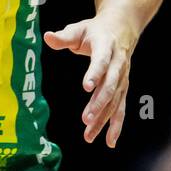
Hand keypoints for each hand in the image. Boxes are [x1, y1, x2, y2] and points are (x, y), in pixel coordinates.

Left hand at [43, 11, 138, 146]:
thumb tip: (47, 37)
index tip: (86, 86)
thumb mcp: (78, 29)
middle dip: (99, 103)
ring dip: (103, 119)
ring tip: (89, 134)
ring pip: (115, 101)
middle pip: (110, 85)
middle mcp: (118, 65)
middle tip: (85, 118)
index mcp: (106, 47)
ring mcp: (122, 79)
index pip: (101, 61)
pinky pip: (120, 109)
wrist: (121, 28)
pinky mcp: (123, 89)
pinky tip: (109, 141)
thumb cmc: (94, 30)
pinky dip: (116, 125)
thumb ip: (63, 36)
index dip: (95, 73)